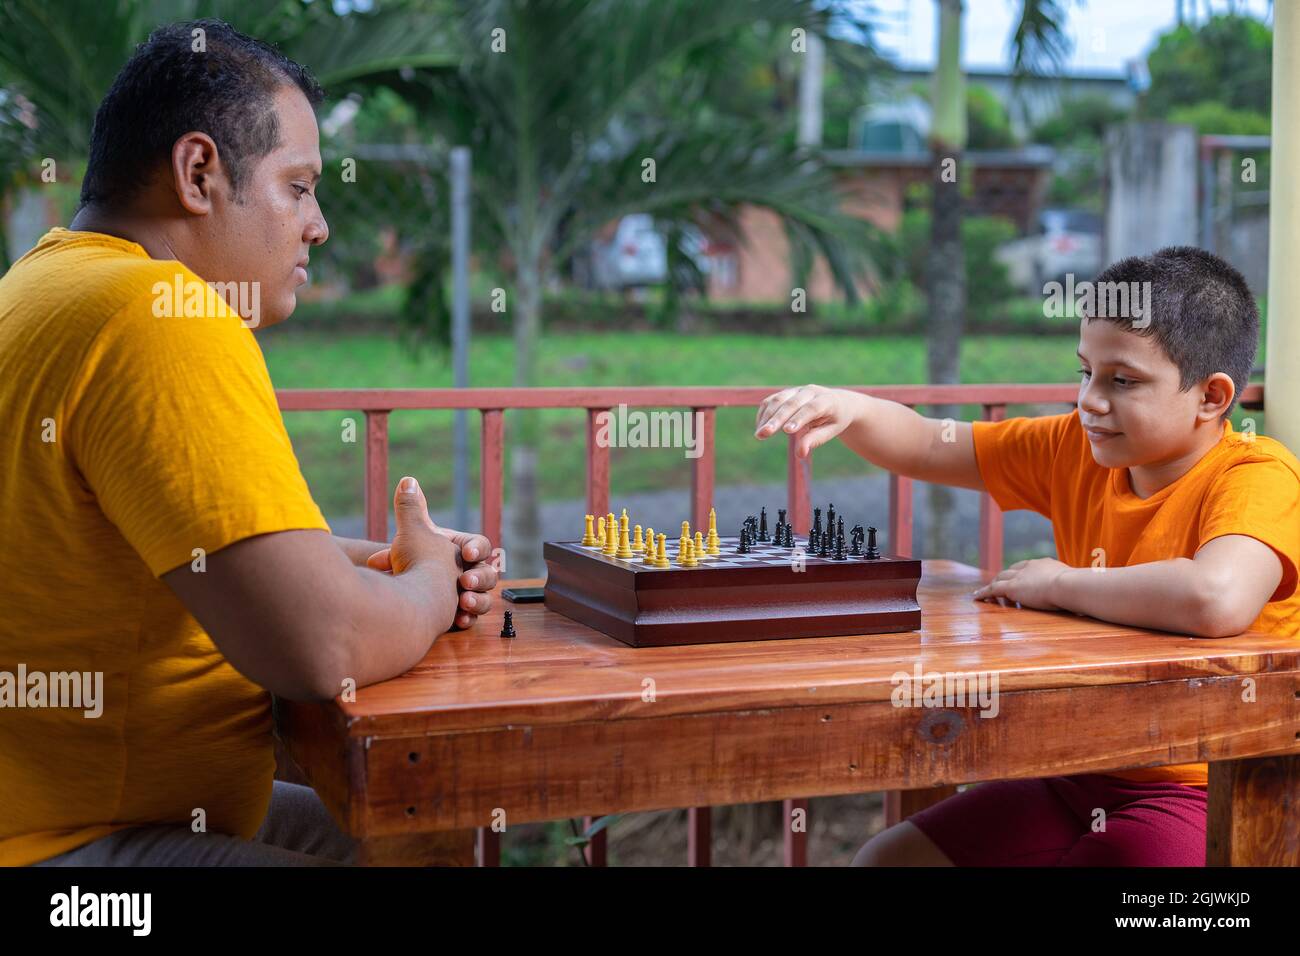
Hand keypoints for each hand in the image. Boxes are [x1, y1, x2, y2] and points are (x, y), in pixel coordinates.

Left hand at [365, 479, 496, 629]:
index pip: (481, 546)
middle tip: (465, 582)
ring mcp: (468, 593)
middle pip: (489, 573)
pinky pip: (473, 617)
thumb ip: (411, 506)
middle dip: (480, 578)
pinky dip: (468, 617)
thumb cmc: (410, 559)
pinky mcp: (461, 614)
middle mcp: (470, 571)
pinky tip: (459, 619)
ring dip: (478, 600)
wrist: (400, 587)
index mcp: (463, 549)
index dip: (477, 549)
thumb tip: (406, 481)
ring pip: (486, 598)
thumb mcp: (411, 531)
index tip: (465, 554)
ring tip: (463, 602)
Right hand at [754, 384, 864, 457]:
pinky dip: (764, 413)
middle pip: (791, 404)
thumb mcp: (831, 431)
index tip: (787, 431)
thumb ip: (815, 439)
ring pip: (778, 400)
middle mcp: (810, 391)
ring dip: (767, 417)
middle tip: (764, 434)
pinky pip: (771, 401)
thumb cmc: (835, 420)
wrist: (837, 401)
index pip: (811, 409)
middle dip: (776, 419)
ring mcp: (796, 390)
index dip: (798, 419)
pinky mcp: (786, 393)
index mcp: (826, 400)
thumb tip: (800, 454)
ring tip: (759, 434)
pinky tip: (760, 427)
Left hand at [972, 558, 1070, 610]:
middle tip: (998, 583)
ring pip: (1000, 579)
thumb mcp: (1075, 585)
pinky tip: (977, 598)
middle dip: (1004, 576)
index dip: (1020, 571)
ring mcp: (1020, 576)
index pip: (1027, 566)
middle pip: (1011, 570)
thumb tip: (1084, 594)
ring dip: (993, 585)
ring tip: (985, 592)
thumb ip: (1074, 587)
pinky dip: (984, 593)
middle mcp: (1030, 566)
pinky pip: (993, 590)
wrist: (1069, 585)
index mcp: (1045, 564)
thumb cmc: (1077, 588)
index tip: (1017, 575)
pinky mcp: (1012, 587)